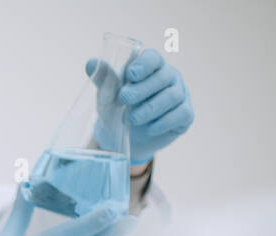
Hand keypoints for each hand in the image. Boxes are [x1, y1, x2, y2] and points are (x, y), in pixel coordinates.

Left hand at [89, 48, 193, 163]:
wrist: (128, 138)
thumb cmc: (119, 109)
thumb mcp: (109, 95)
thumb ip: (104, 79)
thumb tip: (90, 63)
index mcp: (151, 67)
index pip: (153, 58)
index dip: (144, 64)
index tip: (130, 75)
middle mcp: (169, 77)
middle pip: (163, 77)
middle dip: (142, 89)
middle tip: (124, 99)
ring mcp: (180, 95)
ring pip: (172, 96)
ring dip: (150, 108)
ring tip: (131, 119)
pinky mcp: (185, 115)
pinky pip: (181, 114)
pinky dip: (165, 122)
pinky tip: (150, 129)